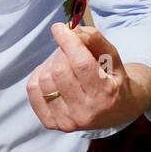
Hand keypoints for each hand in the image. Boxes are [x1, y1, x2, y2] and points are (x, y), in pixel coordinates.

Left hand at [27, 24, 150, 131]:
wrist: (117, 111)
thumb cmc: (114, 79)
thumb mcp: (113, 57)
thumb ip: (95, 40)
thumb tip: (71, 30)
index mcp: (105, 95)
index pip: (81, 64)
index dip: (68, 42)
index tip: (59, 28)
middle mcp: (85, 112)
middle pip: (59, 71)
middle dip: (61, 52)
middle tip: (67, 49)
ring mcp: (66, 121)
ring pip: (44, 80)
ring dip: (50, 63)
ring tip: (62, 62)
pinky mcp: (52, 123)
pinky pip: (33, 91)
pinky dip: (39, 76)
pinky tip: (51, 74)